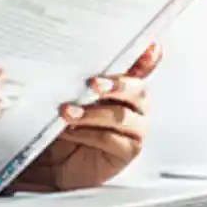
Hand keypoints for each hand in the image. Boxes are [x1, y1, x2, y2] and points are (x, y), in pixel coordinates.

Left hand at [13, 44, 162, 191]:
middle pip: (137, 90)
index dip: (147, 57)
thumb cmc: (67, 121)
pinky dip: (87, 133)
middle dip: (115, 85)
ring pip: (121, 116)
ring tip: (67, 112)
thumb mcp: (71, 93)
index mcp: (127, 85)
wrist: (55, 159)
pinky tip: (69, 131)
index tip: (151, 46)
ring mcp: (136, 129)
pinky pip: (111, 139)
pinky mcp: (128, 151)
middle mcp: (136, 105)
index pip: (142, 66)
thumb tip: (77, 52)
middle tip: (92, 84)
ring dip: (91, 113)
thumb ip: (80, 74)